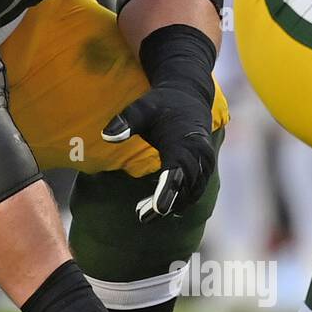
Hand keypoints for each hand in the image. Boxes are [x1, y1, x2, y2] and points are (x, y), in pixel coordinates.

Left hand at [102, 86, 215, 221]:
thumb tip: (106, 136)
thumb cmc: (161, 103)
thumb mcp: (141, 108)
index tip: (158, 209)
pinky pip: (195, 190)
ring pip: (191, 192)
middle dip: (165, 203)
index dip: (167, 191)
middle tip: (141, 216)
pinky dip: (180, 200)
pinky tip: (160, 207)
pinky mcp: (205, 167)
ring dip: (172, 205)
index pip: (177, 171)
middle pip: (184, 187)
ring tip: (143, 214)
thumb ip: (125, 122)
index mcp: (183, 141)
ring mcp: (205, 161)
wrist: (189, 95)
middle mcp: (199, 153)